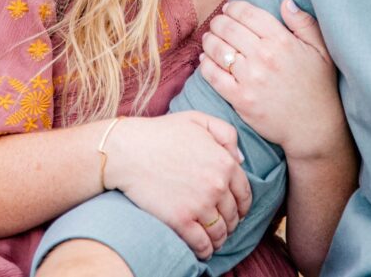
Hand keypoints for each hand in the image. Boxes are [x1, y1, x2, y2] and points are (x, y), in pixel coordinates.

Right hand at [101, 112, 250, 258]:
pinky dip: (206, 250)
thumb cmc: (160, 133)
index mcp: (225, 163)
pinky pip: (201, 243)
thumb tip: (240, 160)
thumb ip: (226, 134)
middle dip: (231, 223)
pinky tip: (204, 251)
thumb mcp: (198, 119)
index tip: (237, 211)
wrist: (127, 150)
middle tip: (224, 227)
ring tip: (214, 241)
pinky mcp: (180, 220)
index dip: (242, 205)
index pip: (244, 193)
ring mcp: (200, 204)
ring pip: (220, 231)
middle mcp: (217, 185)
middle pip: (233, 214)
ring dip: (220, 239)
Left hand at [200, 0, 346, 159]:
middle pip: (229, 28)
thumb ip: (304, 23)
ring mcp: (249, 78)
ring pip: (218, 49)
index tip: (230, 8)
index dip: (234, 7)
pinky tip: (205, 59)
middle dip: (218, 21)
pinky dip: (205, 64)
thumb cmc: (318, 86)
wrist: (313, 126)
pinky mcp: (239, 98)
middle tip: (217, 22)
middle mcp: (263, 56)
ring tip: (209, 38)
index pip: (248, 13)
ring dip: (209, 40)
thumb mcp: (321, 50)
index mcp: (282, 41)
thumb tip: (285, 2)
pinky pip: (213, 76)